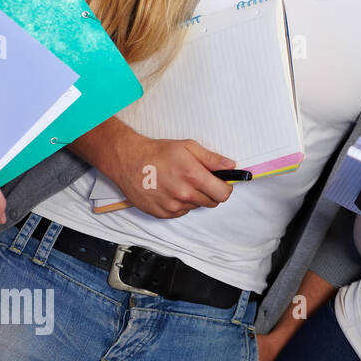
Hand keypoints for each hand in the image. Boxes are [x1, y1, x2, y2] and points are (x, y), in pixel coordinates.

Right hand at [103, 127, 235, 218]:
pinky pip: (181, 212)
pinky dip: (180, 203)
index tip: (221, 183)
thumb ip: (212, 159)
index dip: (225, 188)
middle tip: (199, 180)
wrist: (128, 161)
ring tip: (180, 183)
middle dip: (210, 192)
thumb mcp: (188, 147)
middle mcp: (183, 194)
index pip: (223, 194)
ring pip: (196, 206)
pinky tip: (170, 190)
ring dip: (194, 197)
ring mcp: (172, 206)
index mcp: (193, 177)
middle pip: (212, 202)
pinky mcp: (162, 213)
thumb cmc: (157, 152)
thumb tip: (231, 166)